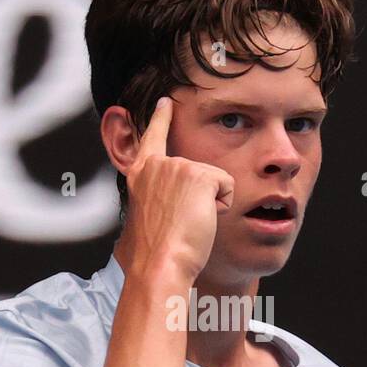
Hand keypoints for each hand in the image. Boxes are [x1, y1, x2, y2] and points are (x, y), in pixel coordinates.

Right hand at [122, 96, 234, 285]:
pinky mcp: (198, 174)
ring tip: (188, 224)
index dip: (160, 118)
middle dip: (201, 198)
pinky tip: (203, 219)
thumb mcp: (145, 220)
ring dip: (209, 205)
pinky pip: (226, 187)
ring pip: (213, 181)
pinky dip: (221, 207)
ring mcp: (177, 167)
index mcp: (140, 175)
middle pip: (197, 172)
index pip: (152, 139)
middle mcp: (156, 165)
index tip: (165, 101)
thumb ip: (154, 201)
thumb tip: (147, 226)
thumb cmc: (153, 254)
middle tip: (182, 223)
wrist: (159, 264)